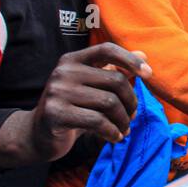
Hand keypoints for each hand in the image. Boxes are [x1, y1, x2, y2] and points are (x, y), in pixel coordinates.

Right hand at [0, 44, 152, 168]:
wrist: (39, 134)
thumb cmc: (73, 108)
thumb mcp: (93, 87)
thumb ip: (115, 70)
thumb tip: (144, 56)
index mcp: (73, 60)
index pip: (107, 49)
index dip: (130, 60)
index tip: (148, 74)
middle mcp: (64, 71)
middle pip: (115, 80)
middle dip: (131, 101)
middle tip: (132, 116)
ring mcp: (58, 92)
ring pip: (109, 103)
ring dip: (123, 120)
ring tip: (124, 128)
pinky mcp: (56, 114)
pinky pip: (98, 121)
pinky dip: (112, 132)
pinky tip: (115, 137)